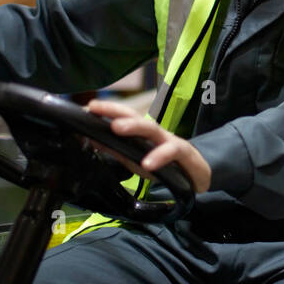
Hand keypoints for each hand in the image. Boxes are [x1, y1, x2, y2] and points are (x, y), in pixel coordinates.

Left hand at [85, 99, 211, 194]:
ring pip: (152, 128)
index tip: (86, 108)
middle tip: (95, 108)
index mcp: (142, 134)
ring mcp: (169, 141)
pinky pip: (170, 152)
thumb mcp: (136, 159)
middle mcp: (155, 134)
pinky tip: (147, 164)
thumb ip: (116, 150)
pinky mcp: (184, 153)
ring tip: (117, 128)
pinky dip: (158, 156)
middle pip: (135, 116)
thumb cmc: (165, 165)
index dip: (106, 111)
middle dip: (115, 110)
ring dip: (134, 126)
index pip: (123, 117)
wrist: (197, 176)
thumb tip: (91, 139)